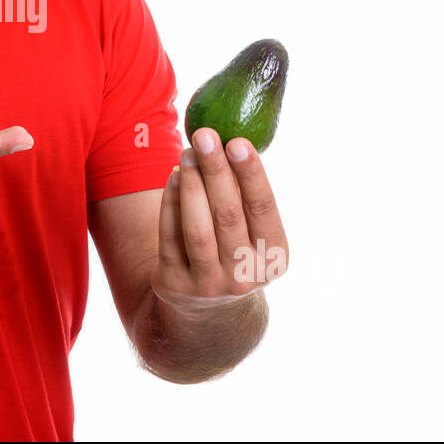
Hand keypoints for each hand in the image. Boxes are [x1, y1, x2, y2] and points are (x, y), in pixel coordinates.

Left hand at [150, 127, 287, 312]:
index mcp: (273, 257)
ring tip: (187, 152)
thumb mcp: (251, 232)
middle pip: (229, 214)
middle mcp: (245, 275)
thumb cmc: (233, 247)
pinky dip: (170, 203)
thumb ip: (245, 195)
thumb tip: (230, 135)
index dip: (251, 175)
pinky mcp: (175, 284)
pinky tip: (173, 176)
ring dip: (191, 185)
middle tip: (205, 135)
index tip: (238, 141)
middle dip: (216, 170)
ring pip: (198, 228)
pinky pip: (170, 237)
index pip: (263, 209)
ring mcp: (209, 285)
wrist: (205, 308)